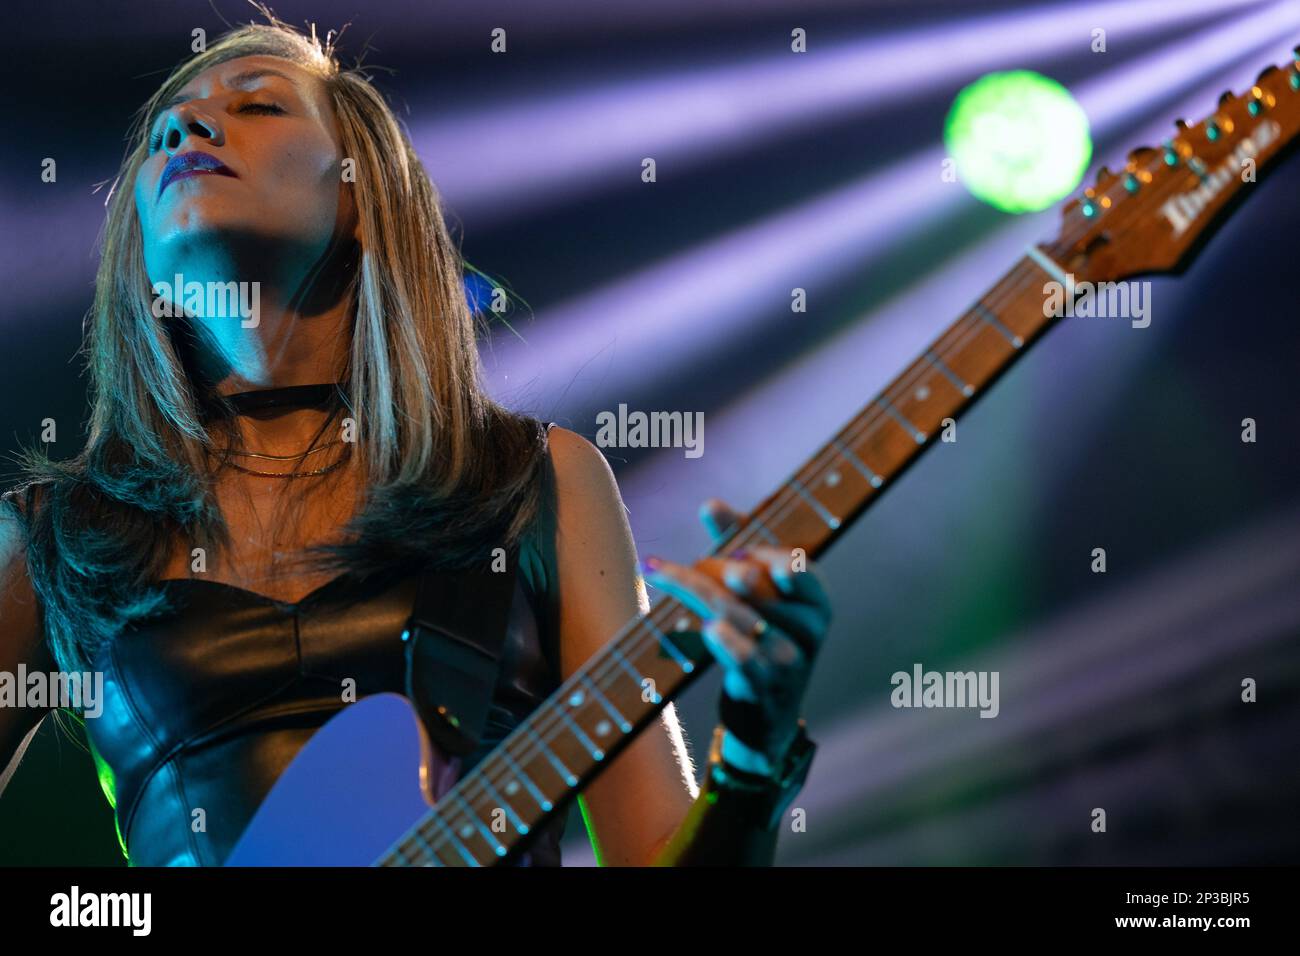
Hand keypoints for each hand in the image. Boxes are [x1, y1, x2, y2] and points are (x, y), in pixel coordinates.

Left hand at [639, 498, 831, 775]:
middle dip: (712, 565)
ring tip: (659, 571)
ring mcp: (788, 659)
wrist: (767, 714)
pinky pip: (743, 656)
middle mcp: (809, 628)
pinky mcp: (764, 686)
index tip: (736, 550)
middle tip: (681, 557)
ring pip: (735, 613)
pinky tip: (703, 628)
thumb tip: (711, 504)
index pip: (797, 566)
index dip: (766, 553)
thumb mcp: (757, 592)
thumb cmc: (761, 637)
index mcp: (815, 598)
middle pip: (754, 584)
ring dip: (691, 588)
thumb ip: (740, 543)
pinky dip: (722, 640)